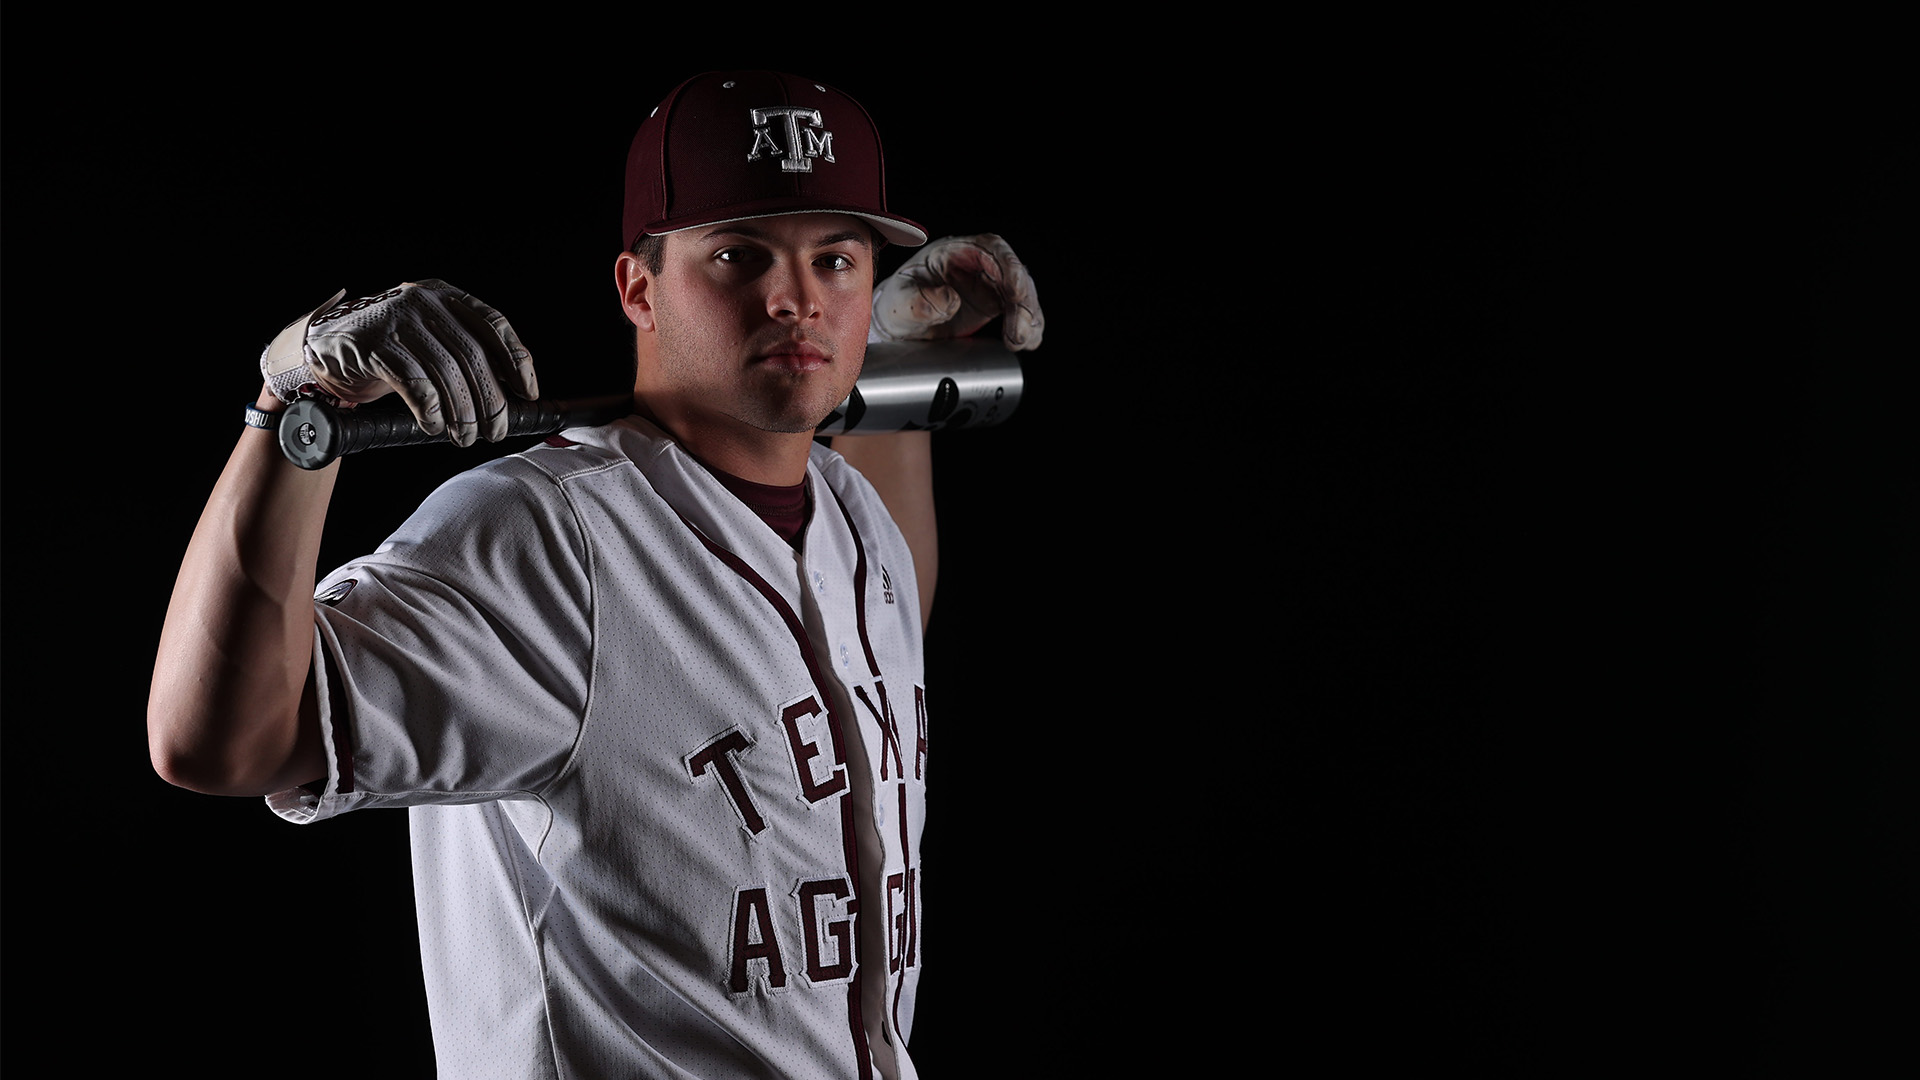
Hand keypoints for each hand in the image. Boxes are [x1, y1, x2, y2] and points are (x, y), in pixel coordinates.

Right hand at [259, 279, 537, 445]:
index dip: (516, 360)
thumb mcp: (431, 341)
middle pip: (472, 355)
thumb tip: (512, 392)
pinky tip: (435, 426)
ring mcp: (396, 320)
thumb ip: (465, 353)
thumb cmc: (388, 350)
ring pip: (445, 372)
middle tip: (494, 431)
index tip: (527, 393)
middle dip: (489, 400)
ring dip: (463, 412)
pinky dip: (431, 410)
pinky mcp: (373, 345)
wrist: (323, 347)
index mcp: (445, 296)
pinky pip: (414, 383)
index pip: (494, 324)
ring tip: (467, 437)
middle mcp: (423, 301)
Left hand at [869, 234, 1043, 351]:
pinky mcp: (994, 305)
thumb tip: (948, 300)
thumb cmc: (897, 305)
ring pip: (1022, 294)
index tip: (1015, 291)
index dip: (1009, 267)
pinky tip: (1027, 341)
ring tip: (1020, 341)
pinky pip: (1019, 312)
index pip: (991, 248)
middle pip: (1013, 272)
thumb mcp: (900, 301)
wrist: (897, 327)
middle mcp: (977, 264)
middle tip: (1018, 330)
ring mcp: (988, 284)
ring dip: (1028, 317)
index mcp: (954, 252)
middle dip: (1022, 301)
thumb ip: (919, 300)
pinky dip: (1028, 327)